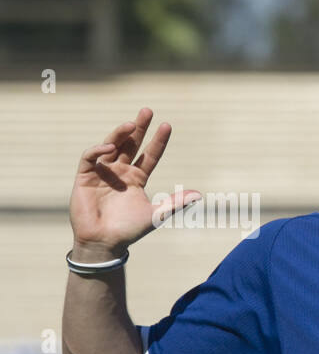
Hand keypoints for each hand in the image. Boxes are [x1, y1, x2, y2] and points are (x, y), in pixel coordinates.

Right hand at [69, 107, 199, 260]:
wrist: (104, 243)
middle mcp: (120, 171)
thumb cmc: (129, 230)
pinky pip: (90, 158)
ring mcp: (102, 172)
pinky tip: (110, 147)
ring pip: (111, 146)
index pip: (149, 155)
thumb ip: (175, 203)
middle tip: (147, 110)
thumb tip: (199, 194)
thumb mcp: (156, 215)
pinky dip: (98, 150)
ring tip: (131, 124)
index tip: (168, 125)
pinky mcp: (85, 176)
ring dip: (120, 134)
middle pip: (130, 144)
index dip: (158, 141)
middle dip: (138, 128)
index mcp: (137, 178)